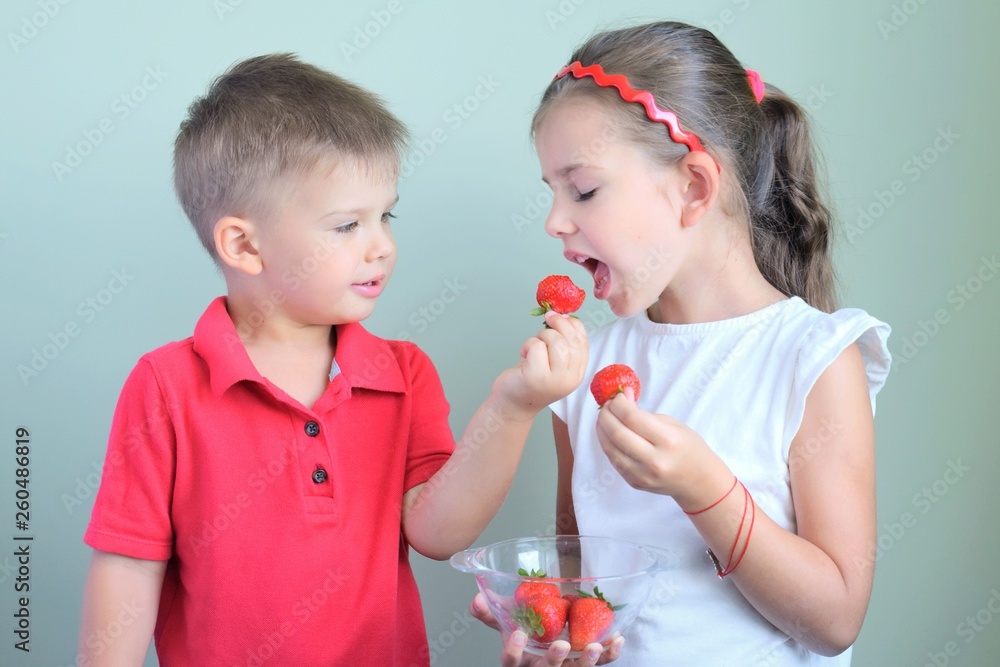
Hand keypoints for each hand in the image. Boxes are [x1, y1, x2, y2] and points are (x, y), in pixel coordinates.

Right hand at [470, 594, 622, 666]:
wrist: (545, 647)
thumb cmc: (526, 638)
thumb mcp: (507, 625)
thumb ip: (492, 612)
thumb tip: (476, 599)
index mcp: (519, 661)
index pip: (511, 662)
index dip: (513, 652)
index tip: (517, 636)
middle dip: (554, 661)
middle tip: (561, 645)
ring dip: (586, 662)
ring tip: (593, 646)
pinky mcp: (584, 665)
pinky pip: (600, 664)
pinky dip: (609, 654)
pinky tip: (616, 640)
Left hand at [493, 311, 587, 420]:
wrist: (513, 403)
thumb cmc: (531, 378)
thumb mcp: (554, 362)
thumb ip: (564, 345)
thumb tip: (565, 317)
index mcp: (577, 373)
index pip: (583, 342)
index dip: (573, 325)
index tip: (561, 317)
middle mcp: (570, 378)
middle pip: (572, 340)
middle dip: (558, 323)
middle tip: (547, 319)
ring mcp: (554, 380)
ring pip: (556, 341)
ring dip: (542, 335)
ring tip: (533, 345)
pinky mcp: (536, 376)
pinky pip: (537, 346)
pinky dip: (528, 343)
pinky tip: (524, 353)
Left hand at [595, 390, 731, 509]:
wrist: (698, 481)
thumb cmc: (688, 448)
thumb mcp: (673, 424)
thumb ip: (644, 413)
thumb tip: (622, 397)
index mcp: (668, 440)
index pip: (632, 417)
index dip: (619, 404)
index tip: (618, 396)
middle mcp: (654, 460)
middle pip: (617, 433)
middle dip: (606, 415)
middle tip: (607, 406)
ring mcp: (642, 474)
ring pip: (610, 448)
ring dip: (602, 429)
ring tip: (604, 417)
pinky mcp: (634, 482)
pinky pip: (613, 460)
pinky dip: (607, 443)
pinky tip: (609, 434)